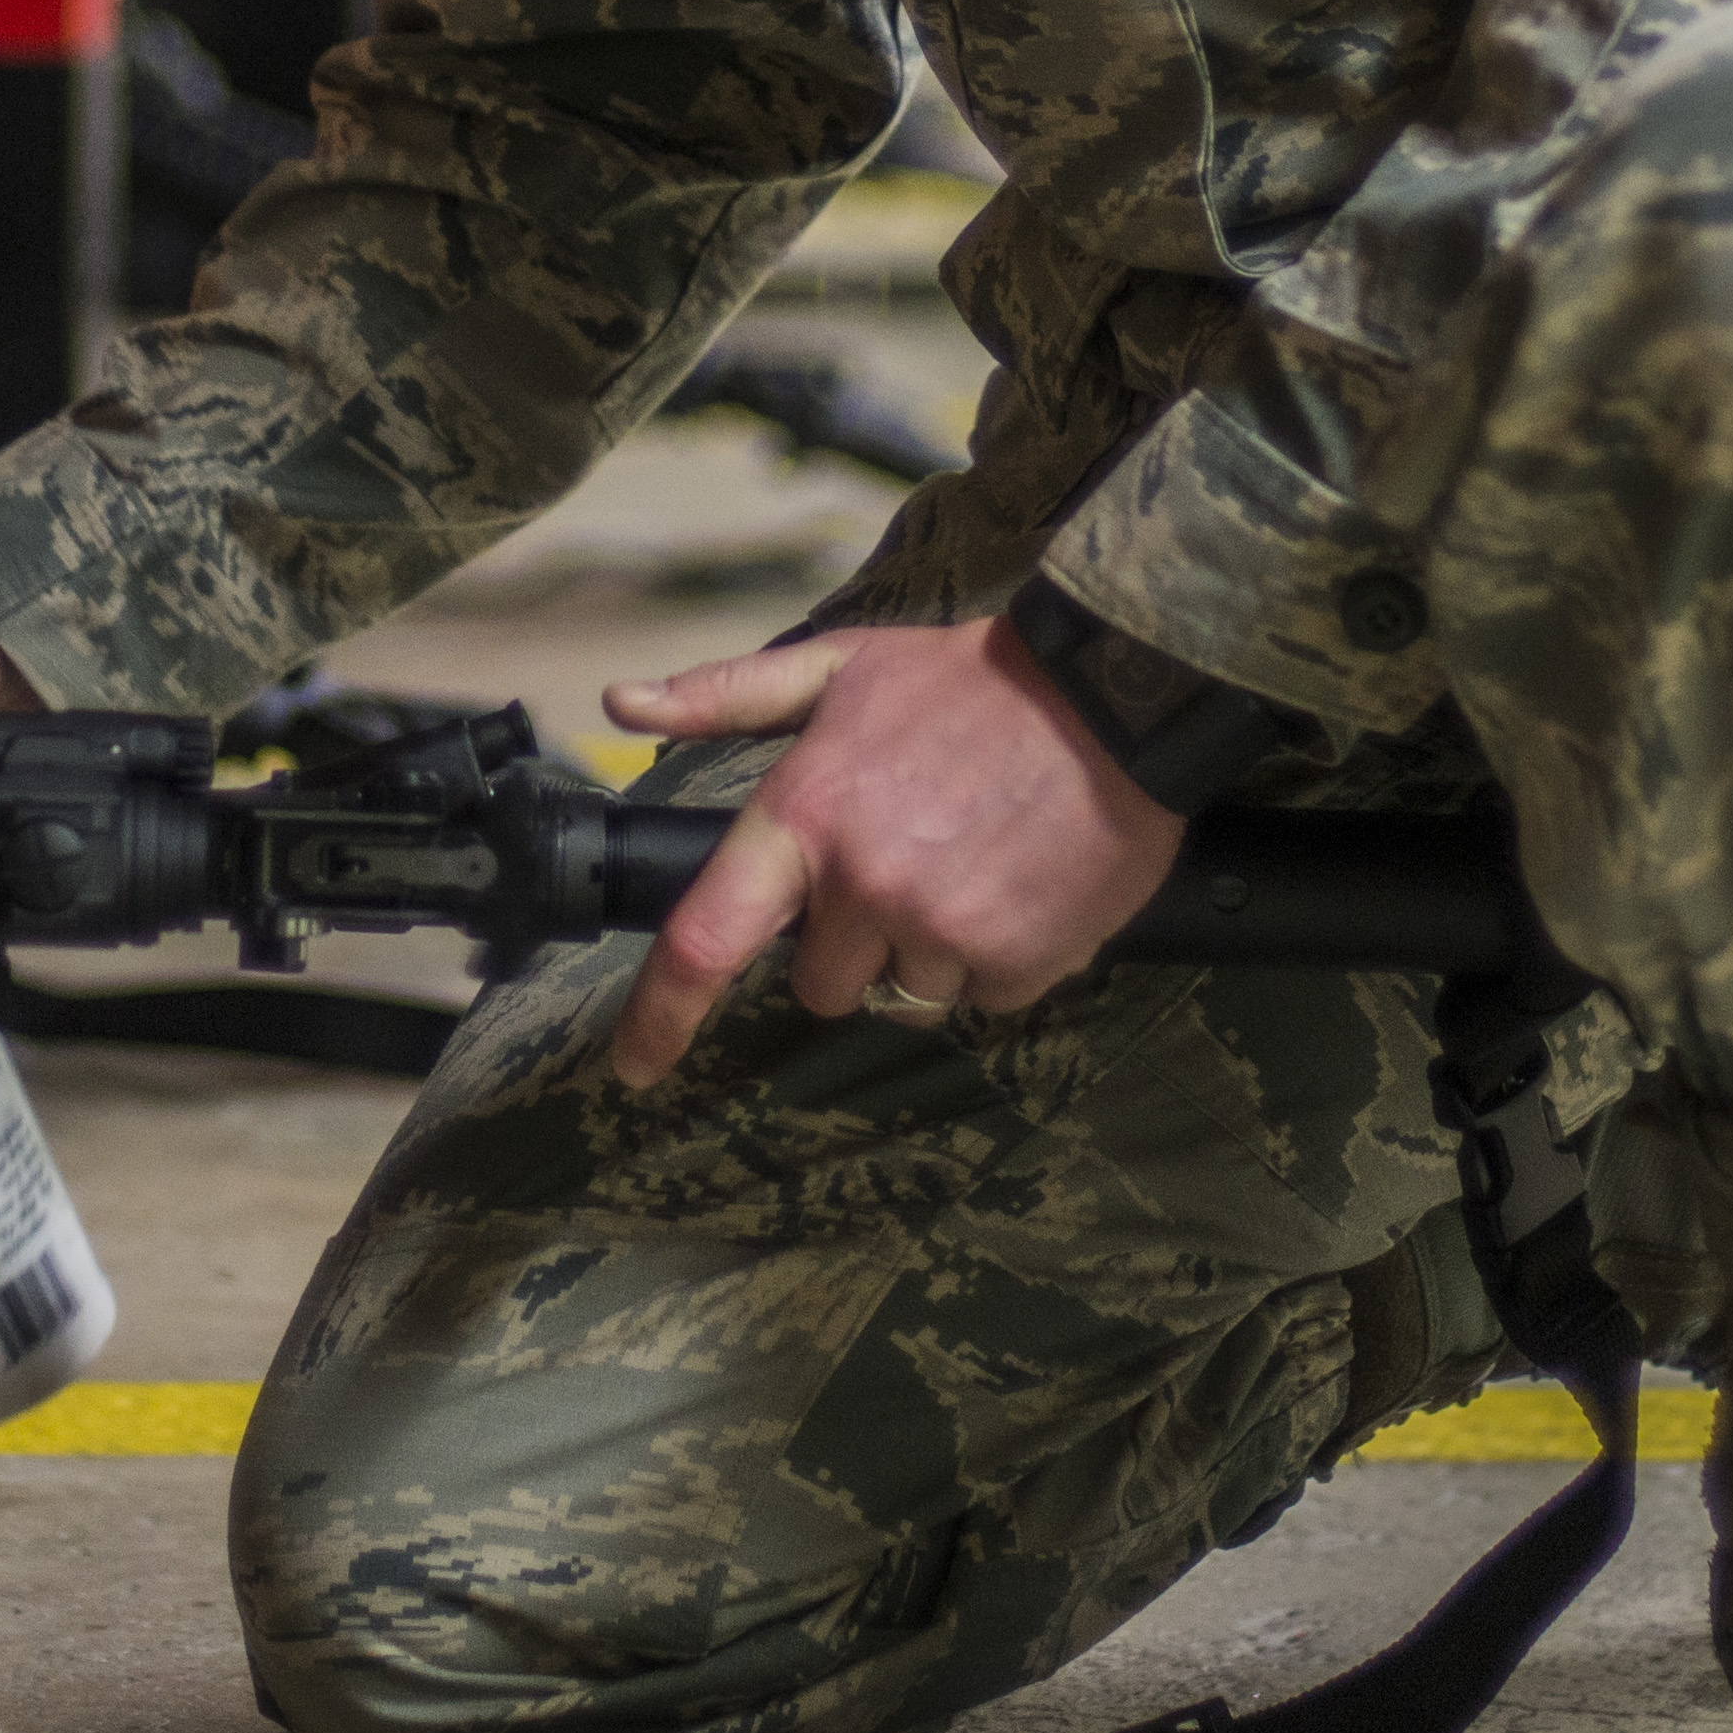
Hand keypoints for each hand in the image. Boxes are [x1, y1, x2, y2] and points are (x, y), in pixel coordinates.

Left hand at [600, 614, 1185, 1086]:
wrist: (1111, 698)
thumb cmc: (967, 680)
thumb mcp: (839, 666)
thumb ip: (725, 695)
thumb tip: (621, 703)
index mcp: (803, 819)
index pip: (706, 940)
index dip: (660, 1016)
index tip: (633, 1065)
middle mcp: (863, 887)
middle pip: (822, 983)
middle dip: (852, 944)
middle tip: (903, 863)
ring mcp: (942, 932)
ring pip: (907, 995)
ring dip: (929, 951)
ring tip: (972, 863)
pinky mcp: (1017, 964)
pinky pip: (983, 999)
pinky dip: (996, 959)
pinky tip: (1018, 887)